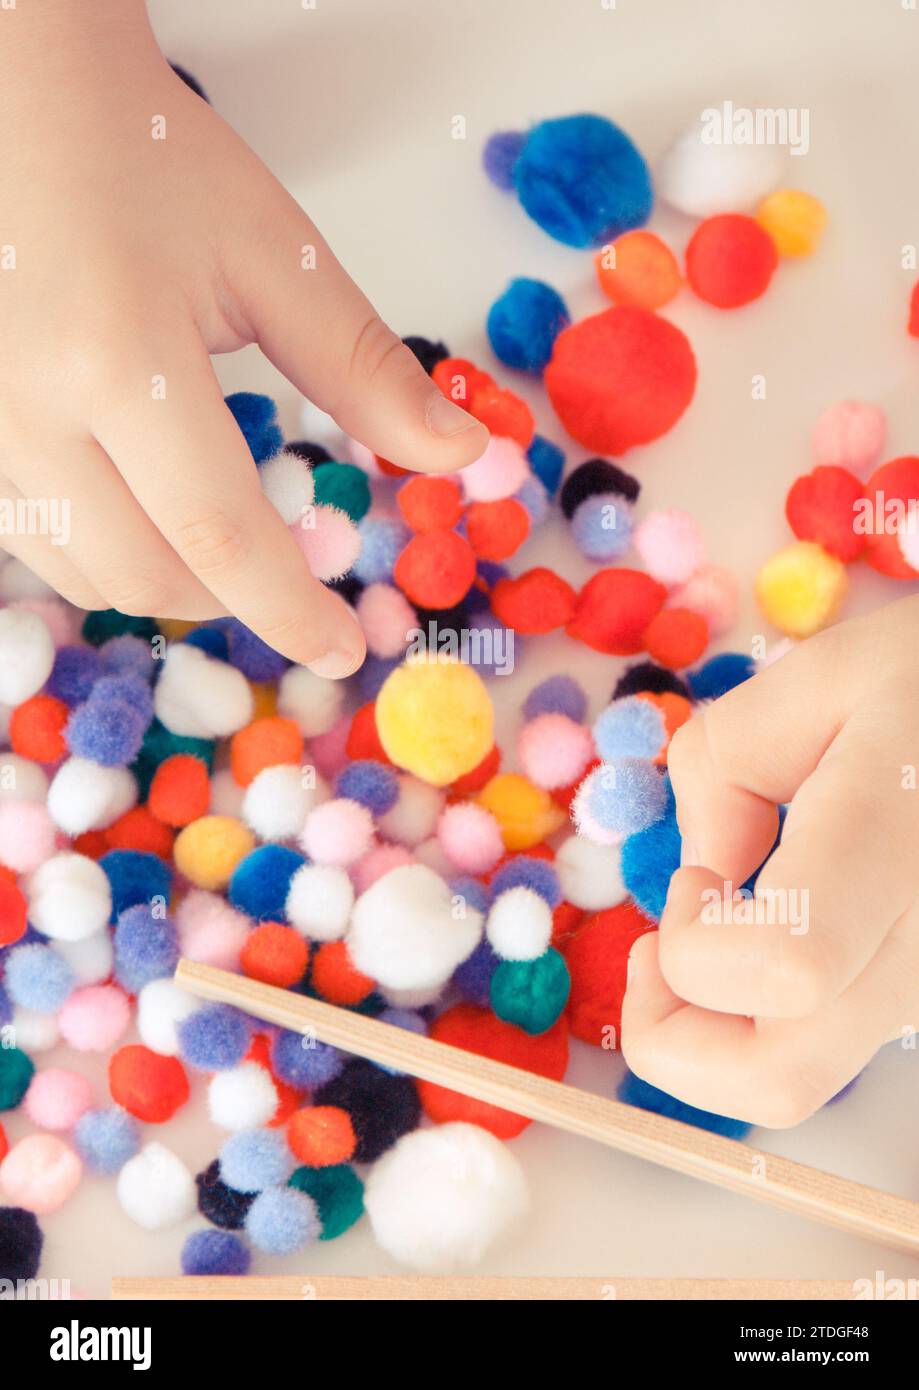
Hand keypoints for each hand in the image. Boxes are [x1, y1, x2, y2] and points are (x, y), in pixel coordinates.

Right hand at [0, 1, 486, 675]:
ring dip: (164, 579)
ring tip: (219, 536)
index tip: (347, 649)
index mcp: (120, 360)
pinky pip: (29, 536)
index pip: (221, 534)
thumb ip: (365, 371)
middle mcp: (28, 407)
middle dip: (232, 599)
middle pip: (144, 574)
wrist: (16, 93)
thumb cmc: (147, 158)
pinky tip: (141, 506)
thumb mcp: (273, 259)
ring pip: (78, 572)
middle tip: (291, 576)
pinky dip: (100, 548)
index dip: (291, 610)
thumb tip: (462, 456)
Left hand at [623, 594, 918, 1126]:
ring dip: (718, 1026)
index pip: (787, 967)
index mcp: (893, 847)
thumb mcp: (820, 677)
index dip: (697, 944)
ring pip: (802, 1077)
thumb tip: (709, 872)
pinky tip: (776, 930)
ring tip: (716, 927)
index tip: (694, 876)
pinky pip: (834, 1043)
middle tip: (654, 953)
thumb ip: (725, 768)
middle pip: (779, 1079)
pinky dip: (770, 1015)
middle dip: (673, 1036)